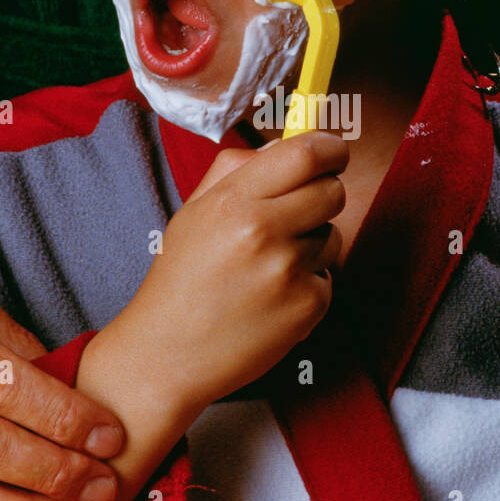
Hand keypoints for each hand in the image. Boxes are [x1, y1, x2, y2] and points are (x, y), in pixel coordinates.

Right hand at [79, 131, 346, 436]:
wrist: (166, 355)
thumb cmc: (181, 280)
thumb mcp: (194, 212)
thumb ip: (238, 170)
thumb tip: (287, 144)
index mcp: (233, 201)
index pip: (306, 154)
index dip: (330, 148)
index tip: (334, 153)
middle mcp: (262, 231)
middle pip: (332, 191)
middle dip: (324, 196)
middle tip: (300, 212)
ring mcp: (288, 271)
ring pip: (332, 235)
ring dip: (312, 246)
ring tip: (267, 269)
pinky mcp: (307, 307)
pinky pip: (327, 277)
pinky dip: (307, 286)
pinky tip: (271, 301)